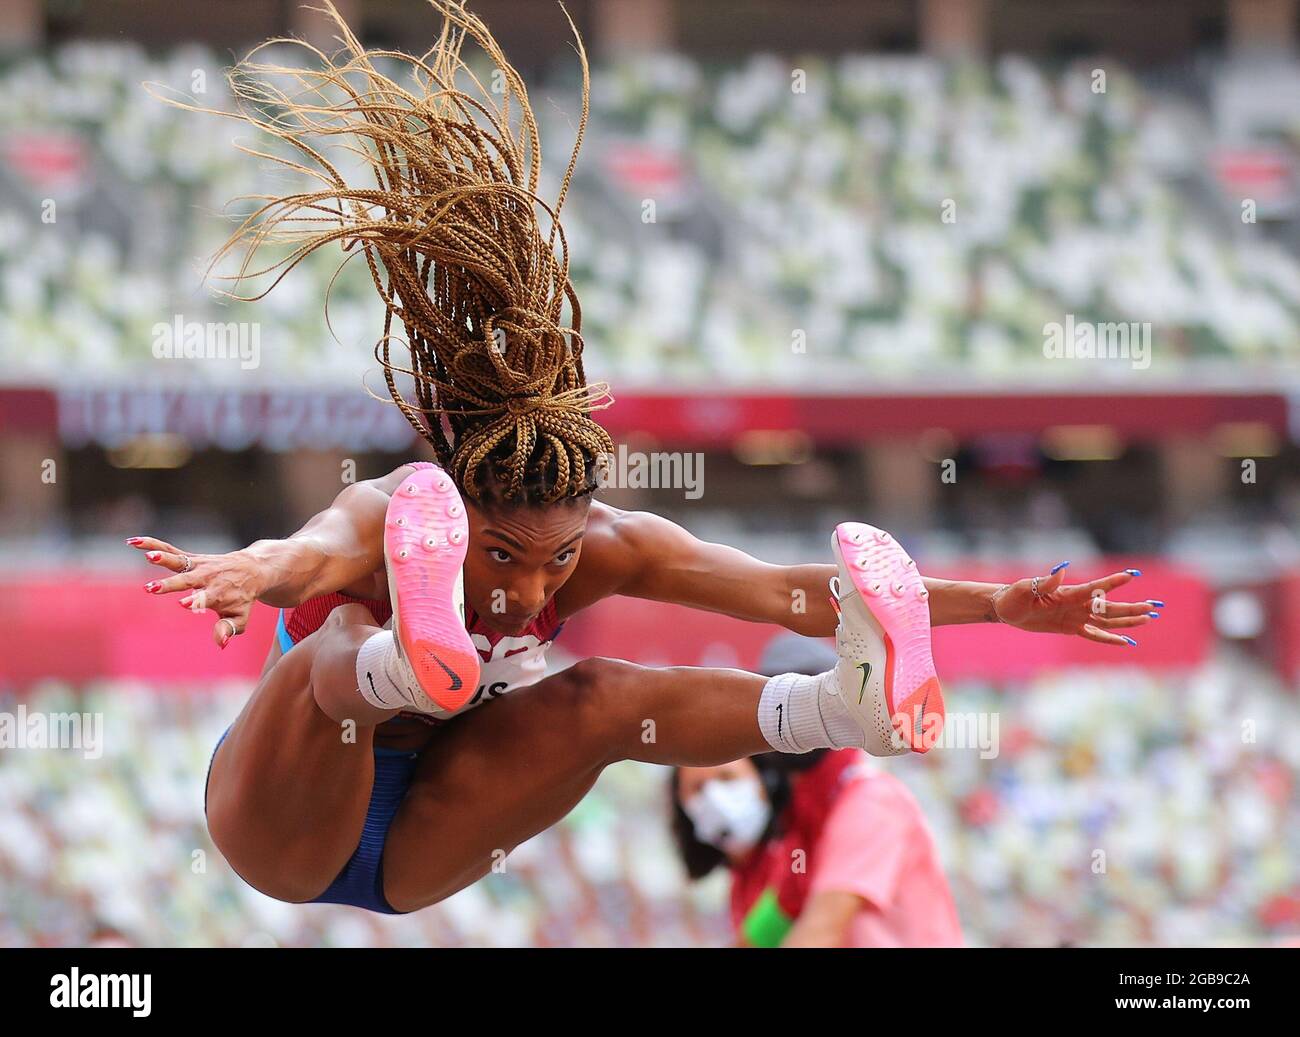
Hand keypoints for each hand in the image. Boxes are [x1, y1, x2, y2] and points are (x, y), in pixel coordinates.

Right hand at [127, 536, 263, 647]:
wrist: (253, 569)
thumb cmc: (243, 599)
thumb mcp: (240, 617)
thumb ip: (228, 629)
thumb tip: (221, 643)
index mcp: (218, 594)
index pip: (206, 598)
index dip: (196, 601)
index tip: (184, 604)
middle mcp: (207, 578)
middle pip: (187, 580)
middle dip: (171, 584)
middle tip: (152, 587)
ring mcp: (198, 566)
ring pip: (178, 560)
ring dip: (162, 558)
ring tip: (147, 556)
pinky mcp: (190, 558)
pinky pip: (170, 550)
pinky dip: (152, 544)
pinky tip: (133, 542)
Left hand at [989, 562, 1162, 646]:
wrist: (1005, 608)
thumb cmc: (1012, 596)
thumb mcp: (1023, 588)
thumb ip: (1043, 582)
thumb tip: (1059, 569)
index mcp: (1067, 593)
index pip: (1094, 588)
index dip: (1111, 583)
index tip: (1131, 576)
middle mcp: (1075, 604)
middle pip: (1108, 607)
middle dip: (1131, 607)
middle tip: (1153, 606)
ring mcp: (1075, 616)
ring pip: (1106, 620)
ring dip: (1127, 620)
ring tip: (1149, 618)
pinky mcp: (1070, 628)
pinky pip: (1094, 634)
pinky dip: (1109, 638)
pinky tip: (1126, 641)